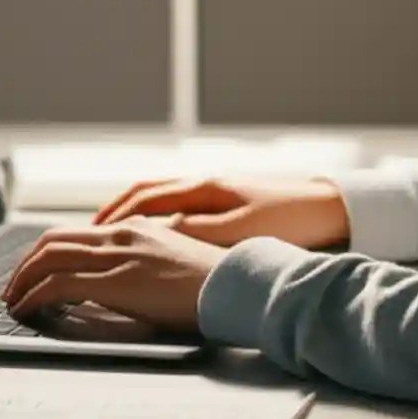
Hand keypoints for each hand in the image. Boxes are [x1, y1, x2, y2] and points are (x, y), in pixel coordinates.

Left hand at [1, 218, 227, 332]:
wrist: (235, 287)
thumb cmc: (213, 284)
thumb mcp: (172, 262)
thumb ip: (142, 264)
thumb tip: (118, 282)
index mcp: (135, 228)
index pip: (74, 233)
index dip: (44, 252)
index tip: (32, 271)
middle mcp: (121, 235)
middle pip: (52, 241)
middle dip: (24, 265)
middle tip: (12, 287)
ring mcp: (118, 256)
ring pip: (49, 259)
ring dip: (22, 281)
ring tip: (12, 300)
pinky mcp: (117, 281)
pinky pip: (59, 285)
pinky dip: (35, 296)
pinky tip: (28, 310)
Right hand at [94, 178, 350, 248]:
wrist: (330, 207)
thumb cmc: (288, 220)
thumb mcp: (238, 232)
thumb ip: (193, 231)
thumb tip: (151, 233)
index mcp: (203, 188)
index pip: (143, 199)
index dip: (112, 218)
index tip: (89, 236)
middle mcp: (204, 182)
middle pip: (144, 193)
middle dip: (112, 211)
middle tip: (87, 232)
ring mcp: (215, 188)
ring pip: (159, 195)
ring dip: (130, 211)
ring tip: (110, 230)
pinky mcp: (228, 198)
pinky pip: (176, 201)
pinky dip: (154, 213)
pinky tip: (154, 229)